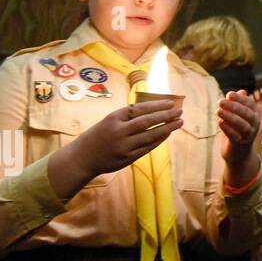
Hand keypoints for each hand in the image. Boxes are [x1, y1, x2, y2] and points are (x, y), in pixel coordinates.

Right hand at [49, 100, 182, 197]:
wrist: (81, 158)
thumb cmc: (98, 136)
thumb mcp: (109, 121)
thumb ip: (127, 116)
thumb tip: (154, 109)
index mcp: (113, 118)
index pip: (140, 108)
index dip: (157, 105)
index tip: (171, 102)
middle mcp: (119, 131)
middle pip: (147, 121)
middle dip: (166, 115)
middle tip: (180, 111)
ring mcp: (123, 146)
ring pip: (150, 135)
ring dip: (167, 128)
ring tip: (179, 122)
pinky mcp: (127, 158)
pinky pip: (147, 147)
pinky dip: (159, 140)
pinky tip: (167, 134)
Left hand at [219, 90, 260, 184]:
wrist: (238, 153)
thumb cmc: (237, 130)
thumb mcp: (239, 116)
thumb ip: (239, 104)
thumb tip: (241, 91)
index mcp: (255, 115)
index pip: (250, 104)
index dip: (240, 98)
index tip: (229, 94)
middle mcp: (254, 125)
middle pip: (247, 113)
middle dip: (234, 106)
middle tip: (220, 101)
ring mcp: (249, 135)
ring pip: (242, 125)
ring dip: (230, 117)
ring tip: (218, 111)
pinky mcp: (240, 145)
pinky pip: (235, 136)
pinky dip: (227, 129)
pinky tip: (220, 122)